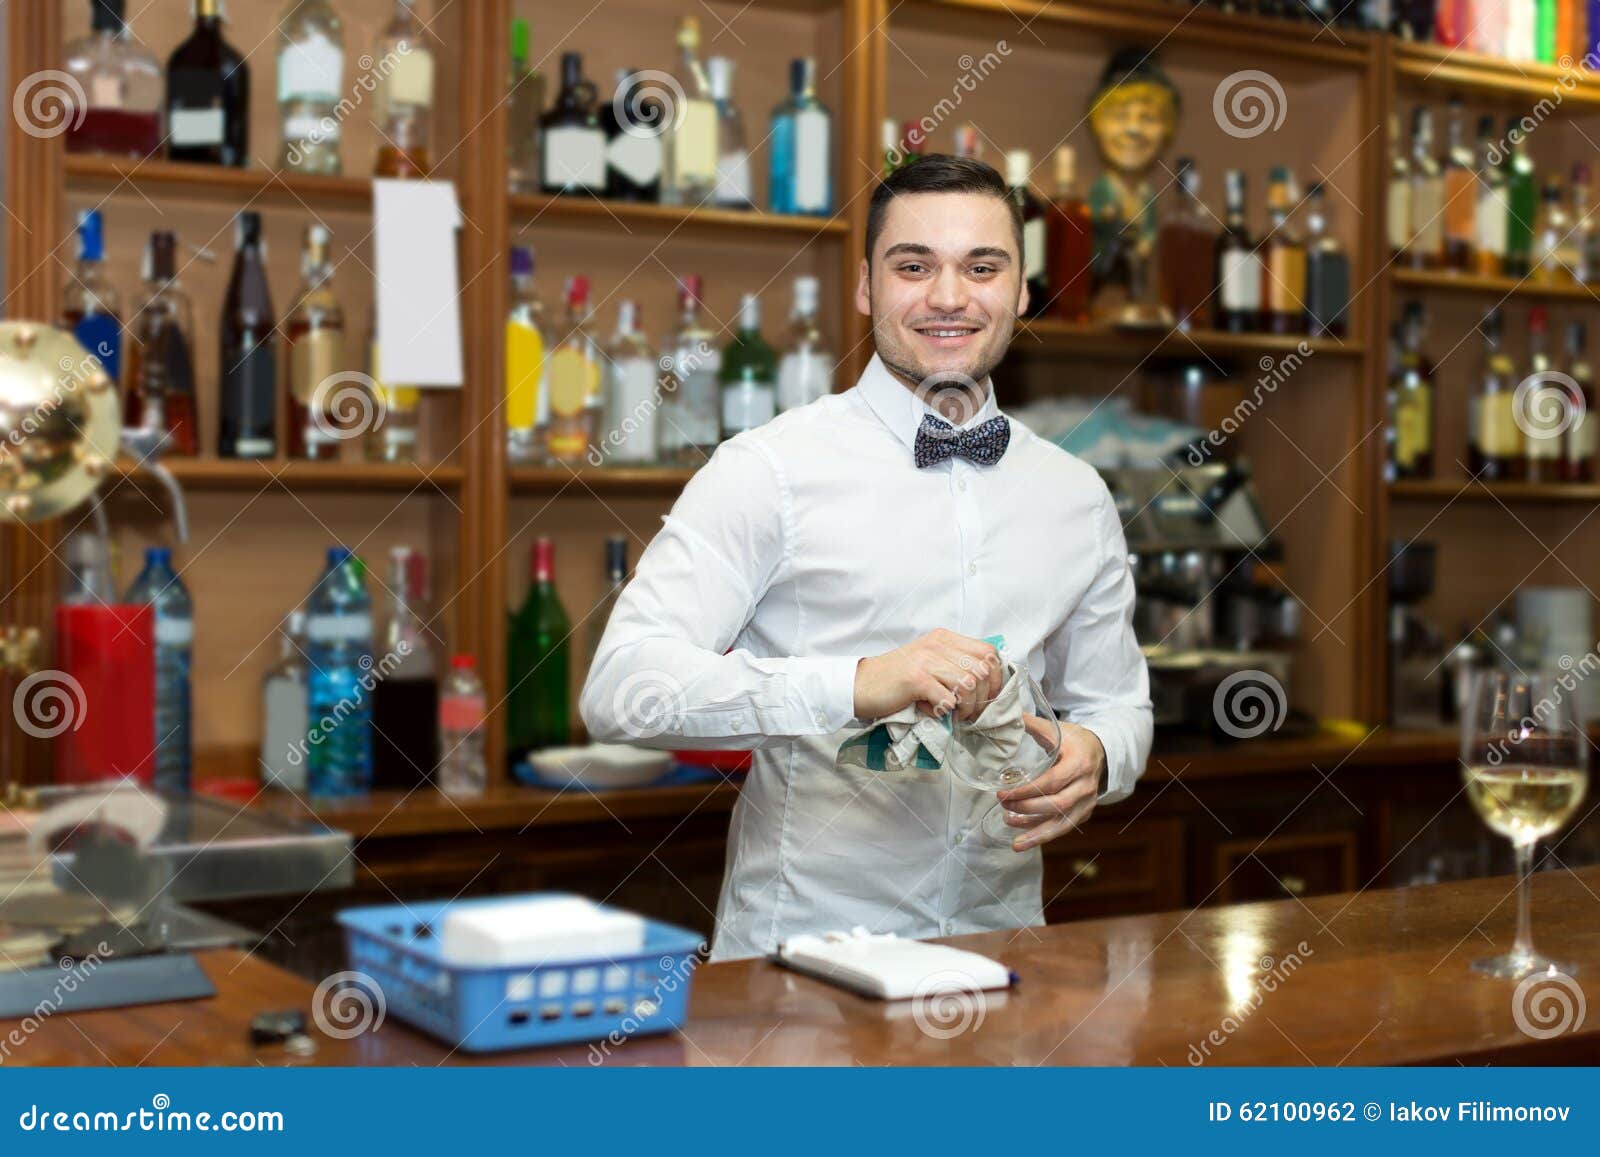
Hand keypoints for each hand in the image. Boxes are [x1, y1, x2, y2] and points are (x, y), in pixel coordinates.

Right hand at [852, 629, 1001, 721]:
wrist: (861, 684)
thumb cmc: (896, 678)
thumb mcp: (929, 661)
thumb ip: (954, 664)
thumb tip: (986, 684)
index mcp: (944, 638)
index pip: (988, 652)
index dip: (995, 678)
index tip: (988, 696)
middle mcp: (937, 645)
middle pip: (982, 670)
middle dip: (982, 698)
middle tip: (968, 712)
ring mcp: (926, 660)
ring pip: (968, 685)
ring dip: (965, 707)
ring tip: (952, 714)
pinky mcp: (916, 679)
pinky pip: (947, 699)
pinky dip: (944, 711)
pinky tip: (930, 710)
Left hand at [994, 720, 1104, 851]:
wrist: (1100, 751)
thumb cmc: (1073, 740)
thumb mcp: (1056, 729)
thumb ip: (1031, 725)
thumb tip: (1003, 717)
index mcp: (1079, 763)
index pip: (1051, 781)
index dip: (1026, 791)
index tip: (1002, 793)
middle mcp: (1086, 785)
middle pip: (1057, 805)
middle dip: (1028, 810)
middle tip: (1004, 807)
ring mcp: (1087, 802)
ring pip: (1063, 825)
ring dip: (1037, 834)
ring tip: (1014, 840)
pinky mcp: (1084, 813)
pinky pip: (1063, 828)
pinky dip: (1043, 835)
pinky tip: (1024, 839)